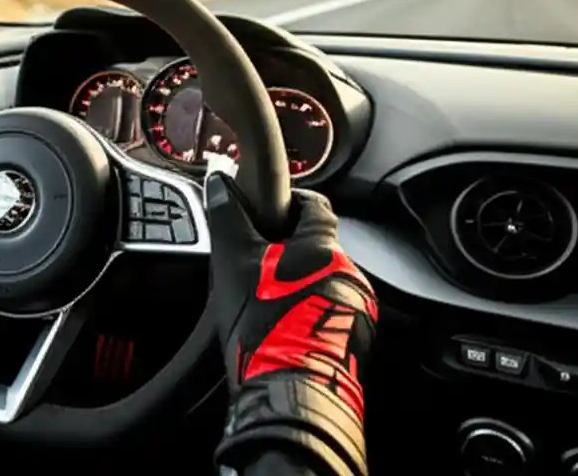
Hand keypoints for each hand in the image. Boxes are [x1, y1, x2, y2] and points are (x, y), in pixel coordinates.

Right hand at [205, 174, 376, 475]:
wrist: (290, 394)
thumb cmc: (264, 327)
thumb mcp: (234, 264)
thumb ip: (229, 218)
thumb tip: (220, 182)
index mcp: (323, 248)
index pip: (315, 204)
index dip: (290, 201)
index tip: (269, 210)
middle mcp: (350, 275)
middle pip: (318, 249)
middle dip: (289, 254)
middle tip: (256, 266)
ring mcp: (358, 311)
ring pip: (325, 284)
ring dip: (301, 287)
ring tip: (267, 304)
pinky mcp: (357, 342)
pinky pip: (331, 316)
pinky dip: (310, 316)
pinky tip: (285, 331)